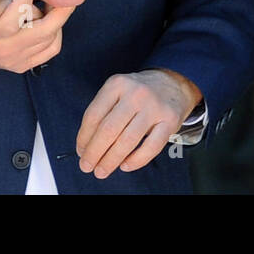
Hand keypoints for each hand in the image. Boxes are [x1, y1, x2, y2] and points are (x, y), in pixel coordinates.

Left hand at [76, 69, 201, 178]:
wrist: (172, 83)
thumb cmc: (138, 93)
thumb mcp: (118, 91)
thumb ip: (103, 112)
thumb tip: (86, 146)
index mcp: (117, 84)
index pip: (94, 115)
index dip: (84, 137)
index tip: (80, 151)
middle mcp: (135, 93)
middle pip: (109, 129)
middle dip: (95, 152)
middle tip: (87, 166)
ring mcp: (154, 107)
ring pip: (128, 140)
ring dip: (111, 160)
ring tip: (102, 170)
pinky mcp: (170, 120)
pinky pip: (151, 147)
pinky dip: (136, 160)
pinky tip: (125, 166)